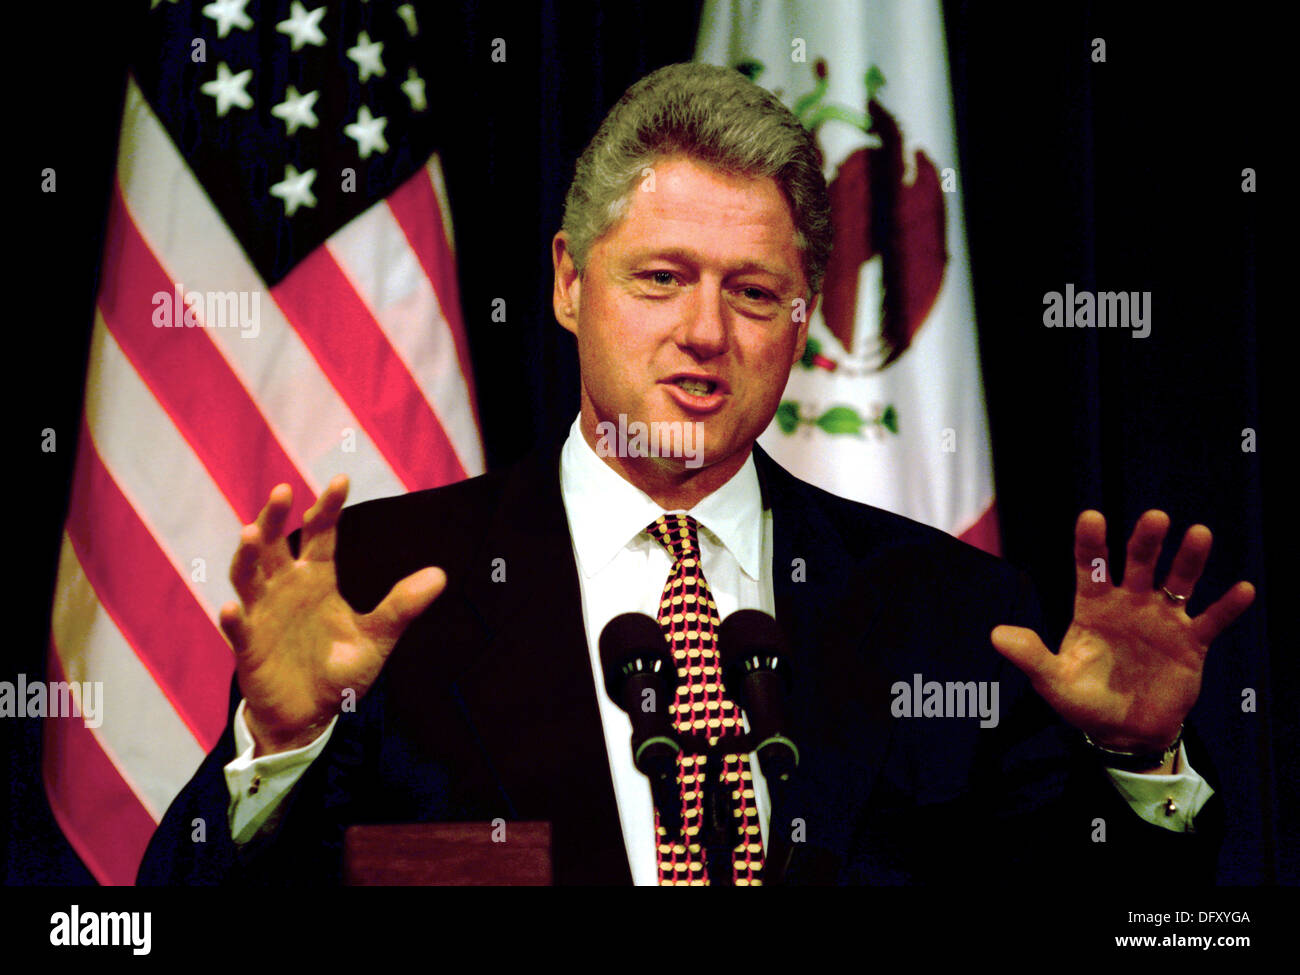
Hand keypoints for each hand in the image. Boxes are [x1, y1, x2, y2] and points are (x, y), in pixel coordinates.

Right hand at [219, 475, 445, 755]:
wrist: (310, 717)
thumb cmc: (339, 671)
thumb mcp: (377, 638)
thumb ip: (402, 606)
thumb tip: (441, 574)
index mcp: (317, 578)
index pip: (322, 533)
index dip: (329, 507)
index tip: (341, 480)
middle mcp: (286, 587)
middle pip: (276, 543)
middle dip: (276, 517)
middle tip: (284, 491)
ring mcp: (263, 614)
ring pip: (248, 577)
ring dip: (248, 555)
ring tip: (251, 532)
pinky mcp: (249, 648)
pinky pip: (238, 630)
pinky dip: (233, 619)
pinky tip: (231, 609)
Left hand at [991, 510, 1254, 752]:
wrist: (1125, 732)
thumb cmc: (1084, 700)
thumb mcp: (1053, 681)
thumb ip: (1030, 656)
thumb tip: (996, 635)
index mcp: (1093, 607)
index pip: (1091, 567)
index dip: (1091, 543)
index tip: (1091, 517)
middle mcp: (1129, 604)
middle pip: (1138, 564)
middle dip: (1145, 541)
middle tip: (1154, 518)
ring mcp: (1161, 620)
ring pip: (1178, 582)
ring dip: (1188, 560)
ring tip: (1198, 534)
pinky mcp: (1190, 643)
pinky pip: (1211, 621)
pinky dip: (1226, 607)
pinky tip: (1242, 590)